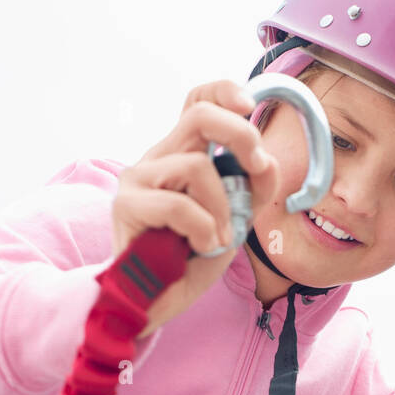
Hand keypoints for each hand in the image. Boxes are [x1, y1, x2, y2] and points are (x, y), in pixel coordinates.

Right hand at [111, 80, 281, 337]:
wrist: (154, 302)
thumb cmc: (188, 261)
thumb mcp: (235, 221)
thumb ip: (253, 190)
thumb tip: (267, 161)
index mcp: (181, 156)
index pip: (196, 102)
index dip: (224, 92)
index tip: (251, 107)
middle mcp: (157, 159)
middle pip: (199, 116)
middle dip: (239, 135)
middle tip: (257, 166)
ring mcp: (138, 179)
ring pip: (196, 167)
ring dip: (221, 208)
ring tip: (217, 237)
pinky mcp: (127, 205)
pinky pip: (179, 205)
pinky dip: (201, 229)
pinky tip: (198, 247)